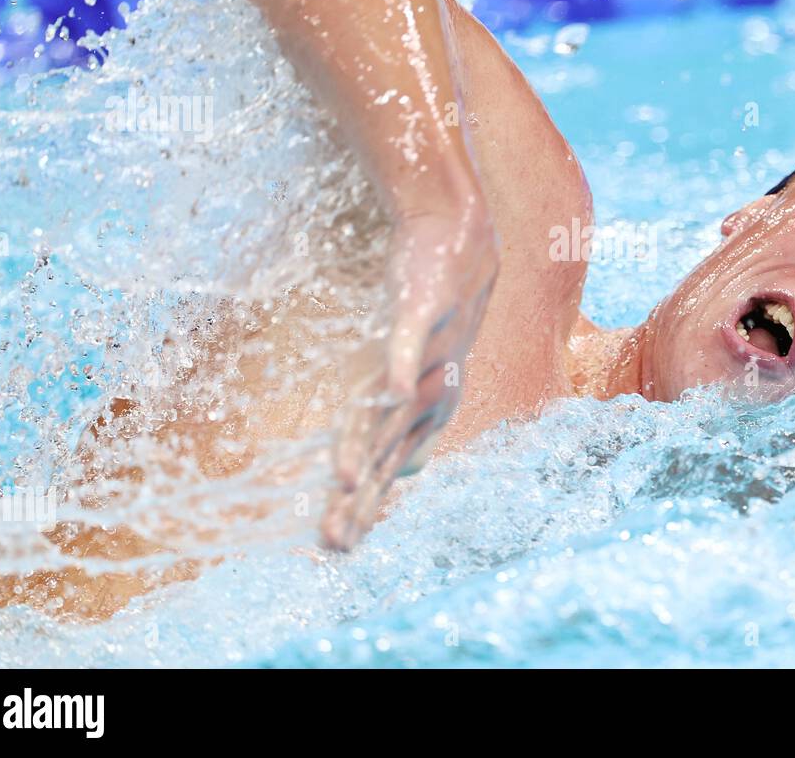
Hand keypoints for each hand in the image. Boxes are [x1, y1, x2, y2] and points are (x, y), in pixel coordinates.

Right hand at [321, 184, 496, 549]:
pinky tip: (397, 392)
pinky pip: (409, 344)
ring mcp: (426, 357)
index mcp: (420, 413)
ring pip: (391, 411)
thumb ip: (404, 427)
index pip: (384, 467)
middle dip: (360, 499)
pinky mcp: (422, 313)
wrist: (461, 250)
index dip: (362, 504)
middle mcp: (424, 394)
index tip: (334, 545)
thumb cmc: (434, 318)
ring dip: (368, 446)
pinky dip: (404, 367)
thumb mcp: (420, 378)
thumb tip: (403, 473)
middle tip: (332, 542)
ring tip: (346, 484)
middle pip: (384, 454)